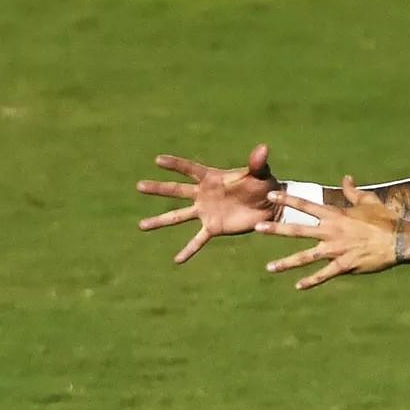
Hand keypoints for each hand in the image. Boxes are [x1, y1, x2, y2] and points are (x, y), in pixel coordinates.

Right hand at [137, 144, 279, 263]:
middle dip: (158, 189)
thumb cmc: (264, 185)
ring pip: (178, 216)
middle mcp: (203, 194)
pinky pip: (197, 240)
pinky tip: (176, 260)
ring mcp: (206, 212)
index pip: (190, 169)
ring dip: (160, 221)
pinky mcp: (213, 228)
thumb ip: (257, 163)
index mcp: (212, 178)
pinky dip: (188, 250)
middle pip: (176, 191)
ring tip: (141, 226)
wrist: (270, 207)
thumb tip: (263, 148)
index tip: (158, 160)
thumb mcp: (260, 173)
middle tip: (139, 186)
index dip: (175, 164)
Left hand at [254, 176, 398, 289]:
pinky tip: (298, 286)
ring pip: (306, 257)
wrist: (399, 240)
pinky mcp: (345, 266)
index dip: (288, 199)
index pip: (306, 205)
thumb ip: (353, 191)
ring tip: (269, 268)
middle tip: (256, 227)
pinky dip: (311, 281)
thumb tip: (346, 178)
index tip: (271, 195)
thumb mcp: (368, 201)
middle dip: (276, 229)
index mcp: (336, 215)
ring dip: (287, 262)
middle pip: (298, 229)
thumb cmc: (384, 220)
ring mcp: (337, 250)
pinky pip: (324, 275)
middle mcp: (331, 232)